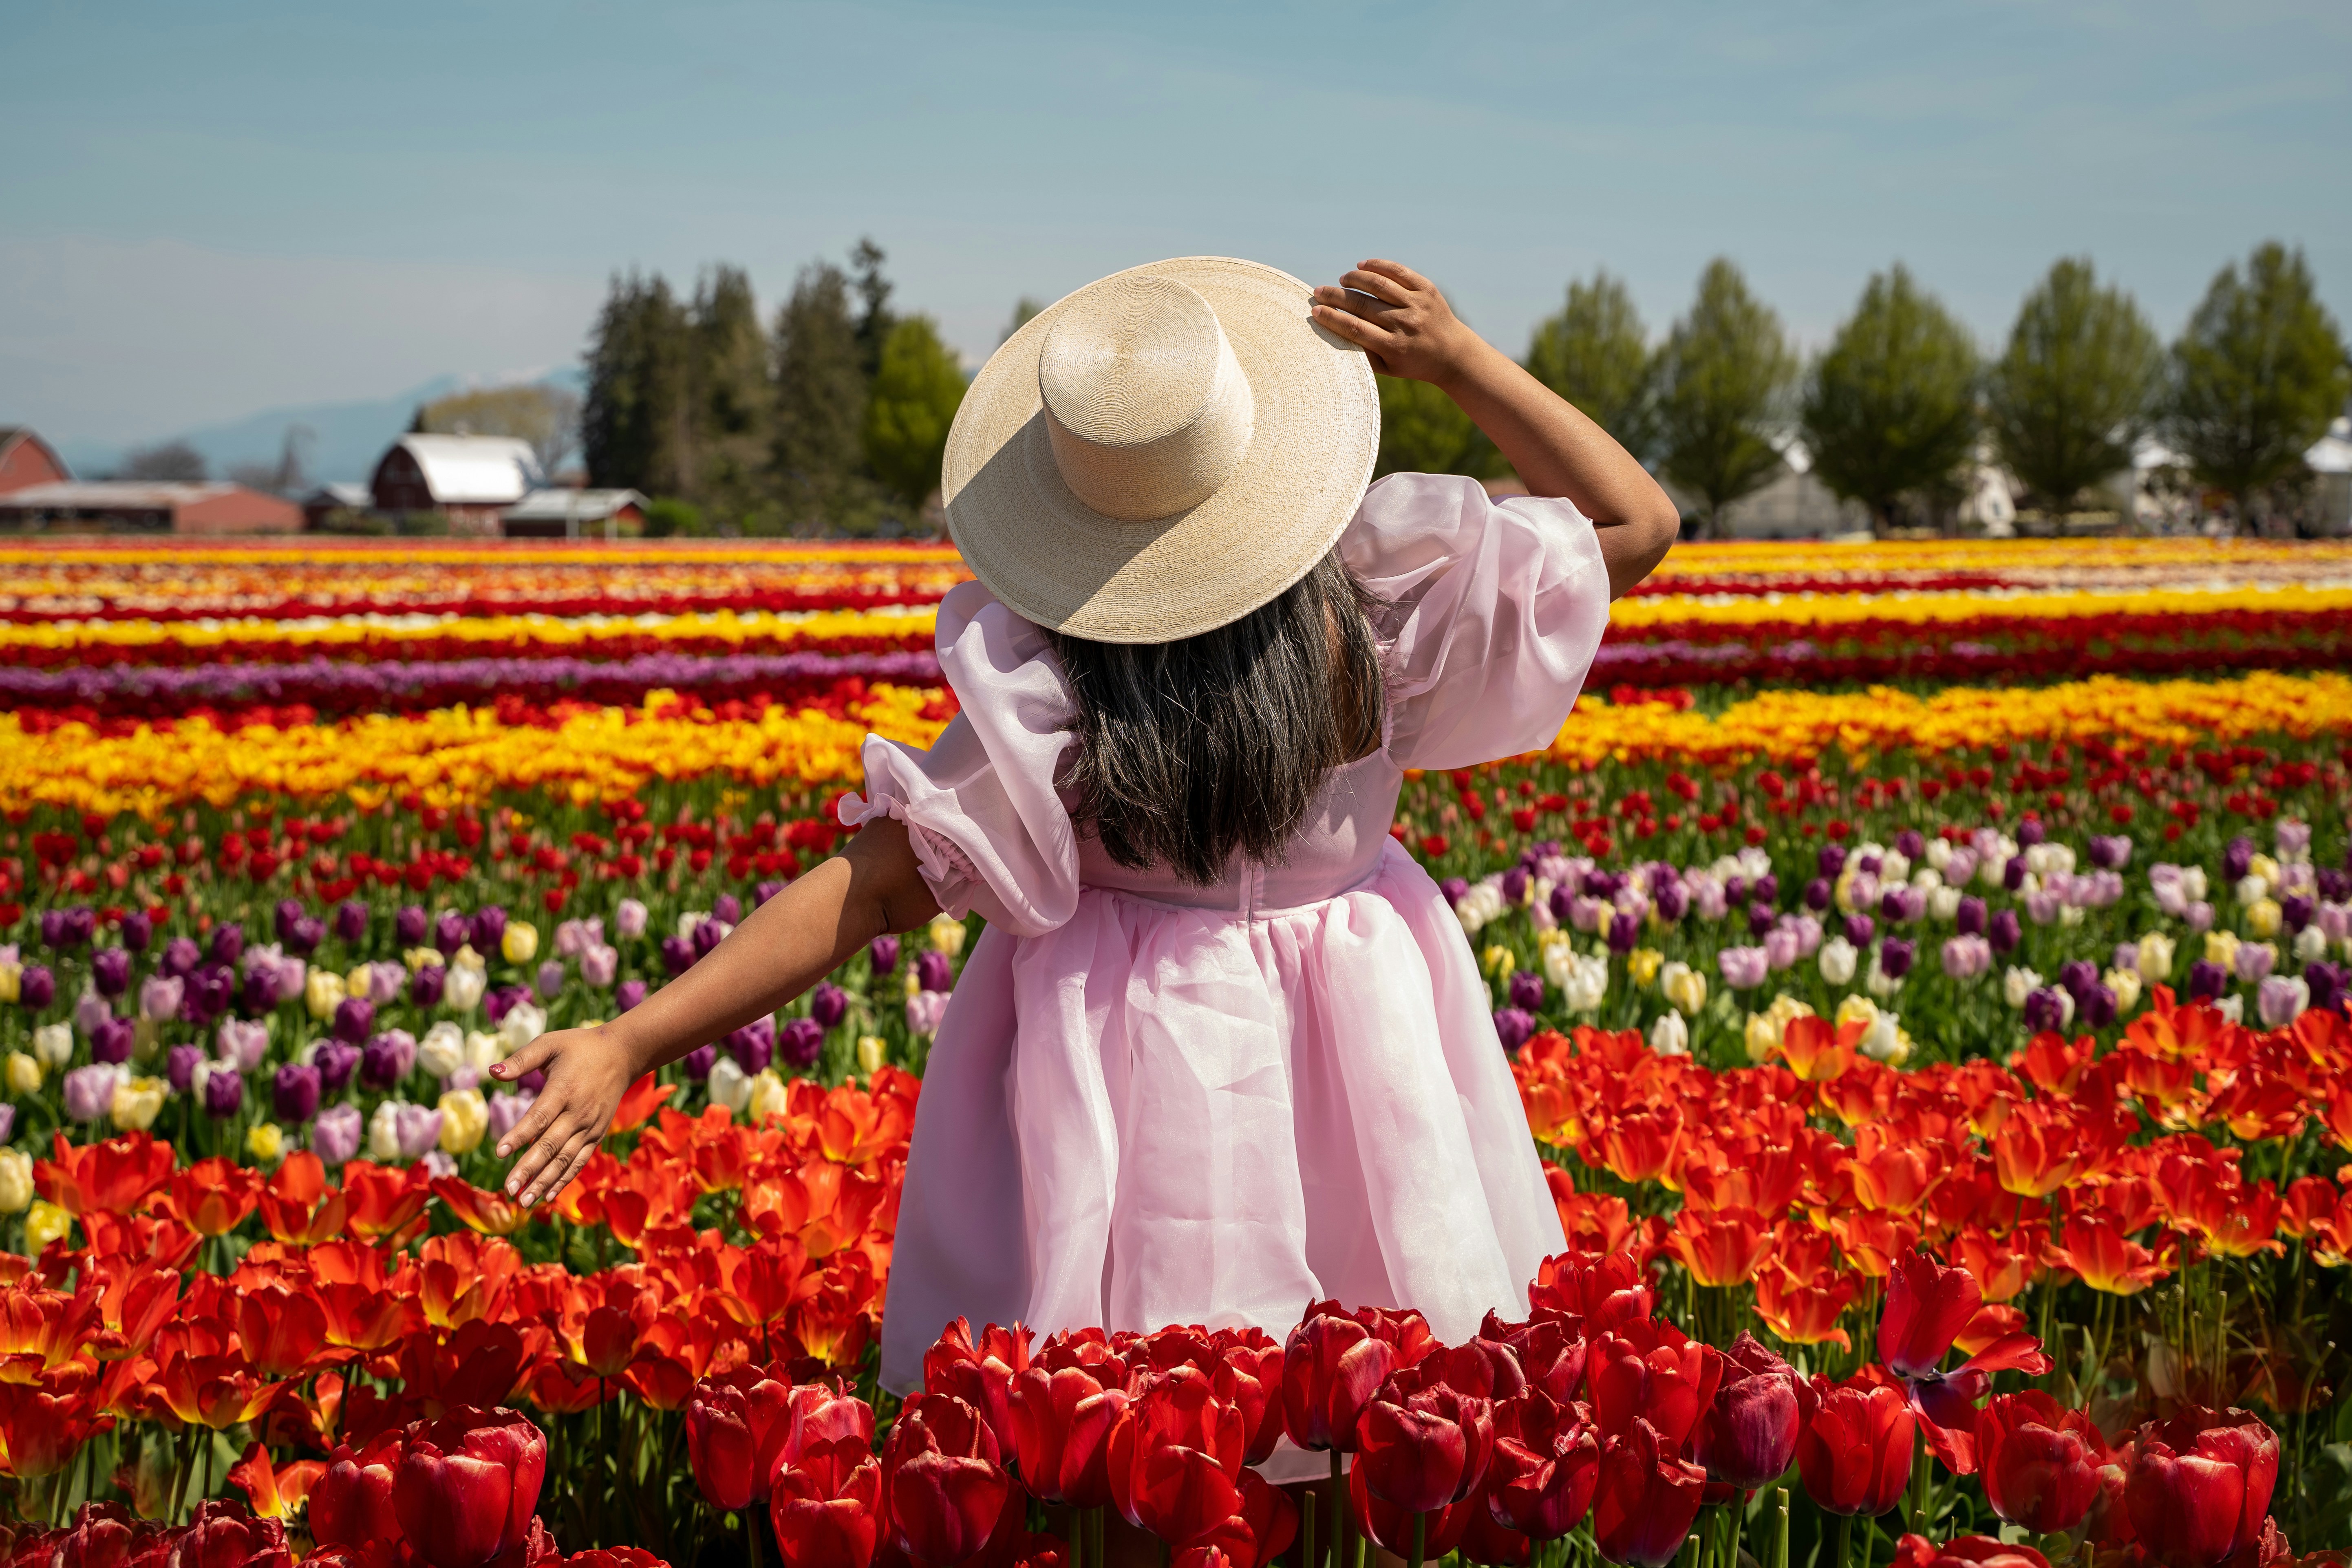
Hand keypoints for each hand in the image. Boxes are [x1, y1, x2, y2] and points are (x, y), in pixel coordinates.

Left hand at [490, 1024, 639, 1207]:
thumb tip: (491, 1072)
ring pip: (565, 1159)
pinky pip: (579, 1160)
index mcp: (563, 1090)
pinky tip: (548, 1195)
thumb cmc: (580, 1046)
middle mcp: (578, 1112)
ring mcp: (590, 1126)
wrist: (623, 1054)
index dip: (520, 1135)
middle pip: (551, 1145)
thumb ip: (521, 1059)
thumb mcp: (550, 1043)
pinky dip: (564, 1179)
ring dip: (544, 1181)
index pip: (539, 1117)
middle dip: (529, 1169)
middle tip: (508, 1189)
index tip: (500, 1152)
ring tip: (524, 1201)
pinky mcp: (597, 1134)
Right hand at [1310, 260, 1487, 384]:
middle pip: (1362, 305)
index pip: (1354, 328)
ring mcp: (1417, 304)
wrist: (1452, 354)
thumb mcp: (1388, 368)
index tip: (1315, 310)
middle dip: (1335, 296)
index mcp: (1393, 347)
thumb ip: (1363, 354)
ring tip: (1342, 280)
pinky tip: (1362, 266)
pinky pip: (1398, 271)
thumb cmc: (1412, 362)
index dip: (1331, 317)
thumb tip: (1334, 333)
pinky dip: (1377, 266)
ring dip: (1354, 279)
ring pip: (1378, 284)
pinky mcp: (1426, 289)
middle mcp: (1405, 324)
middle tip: (1318, 291)